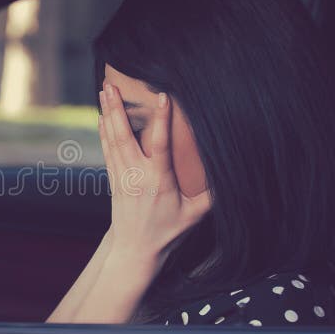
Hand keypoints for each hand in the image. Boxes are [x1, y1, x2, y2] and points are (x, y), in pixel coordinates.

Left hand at [98, 83, 210, 275]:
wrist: (135, 249)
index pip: (160, 145)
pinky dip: (104, 131)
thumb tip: (232, 175)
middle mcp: (136, 175)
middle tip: (110, 85)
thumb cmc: (167, 232)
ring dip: (107, 113)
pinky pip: (108, 149)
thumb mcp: (194, 216)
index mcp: (159, 181)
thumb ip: (213, 196)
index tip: (162, 97)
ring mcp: (122, 176)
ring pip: (112, 139)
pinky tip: (102, 116)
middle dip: (117, 108)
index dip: (161, 120)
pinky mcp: (114, 179)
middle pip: (124, 136)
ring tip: (103, 90)